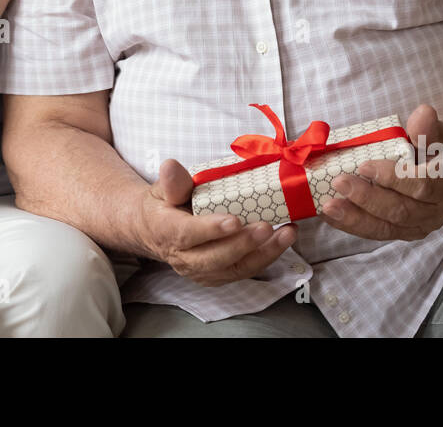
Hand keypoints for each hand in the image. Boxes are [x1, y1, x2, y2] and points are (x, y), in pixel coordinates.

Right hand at [137, 158, 297, 286]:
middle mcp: (184, 258)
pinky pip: (243, 271)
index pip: (187, 234)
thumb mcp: (162, 188)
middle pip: (215, 257)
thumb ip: (172, 181)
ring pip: (234, 268)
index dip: (211, 230)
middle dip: (243, 244)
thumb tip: (171, 166)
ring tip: (287, 233)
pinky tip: (283, 240)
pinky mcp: (217, 275)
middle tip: (267, 228)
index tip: (234, 221)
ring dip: (264, 253)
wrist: (155, 232)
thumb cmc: (163, 205)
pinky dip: (266, 257)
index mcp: (167, 232)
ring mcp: (202, 271)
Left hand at [318, 104, 442, 241]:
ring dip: (355, 218)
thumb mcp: (442, 132)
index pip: (420, 185)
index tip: (364, 165)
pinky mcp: (407, 231)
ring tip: (328, 207)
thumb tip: (422, 113)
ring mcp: (422, 225)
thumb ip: (429, 128)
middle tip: (338, 183)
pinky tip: (331, 216)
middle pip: (400, 210)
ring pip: (387, 227)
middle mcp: (437, 210)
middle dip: (366, 199)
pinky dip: (354, 225)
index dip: (392, 178)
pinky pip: (380, 232)